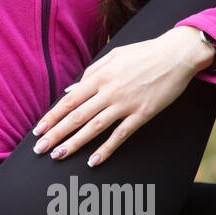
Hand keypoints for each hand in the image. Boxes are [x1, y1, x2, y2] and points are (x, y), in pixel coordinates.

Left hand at [30, 26, 213, 166]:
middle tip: (39, 149)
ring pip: (94, 128)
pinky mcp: (143, 113)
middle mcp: (109, 91)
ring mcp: (125, 104)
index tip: (38, 130)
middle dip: (56, 134)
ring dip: (74, 144)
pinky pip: (121, 135)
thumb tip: (70, 89)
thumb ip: (90, 72)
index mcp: (99, 76)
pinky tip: (93, 161)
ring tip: (58, 156)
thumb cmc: (143, 53)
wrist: (177, 54)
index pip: (69, 101)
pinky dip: (106, 149)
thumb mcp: (113, 56)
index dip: (52, 117)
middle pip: (76, 116)